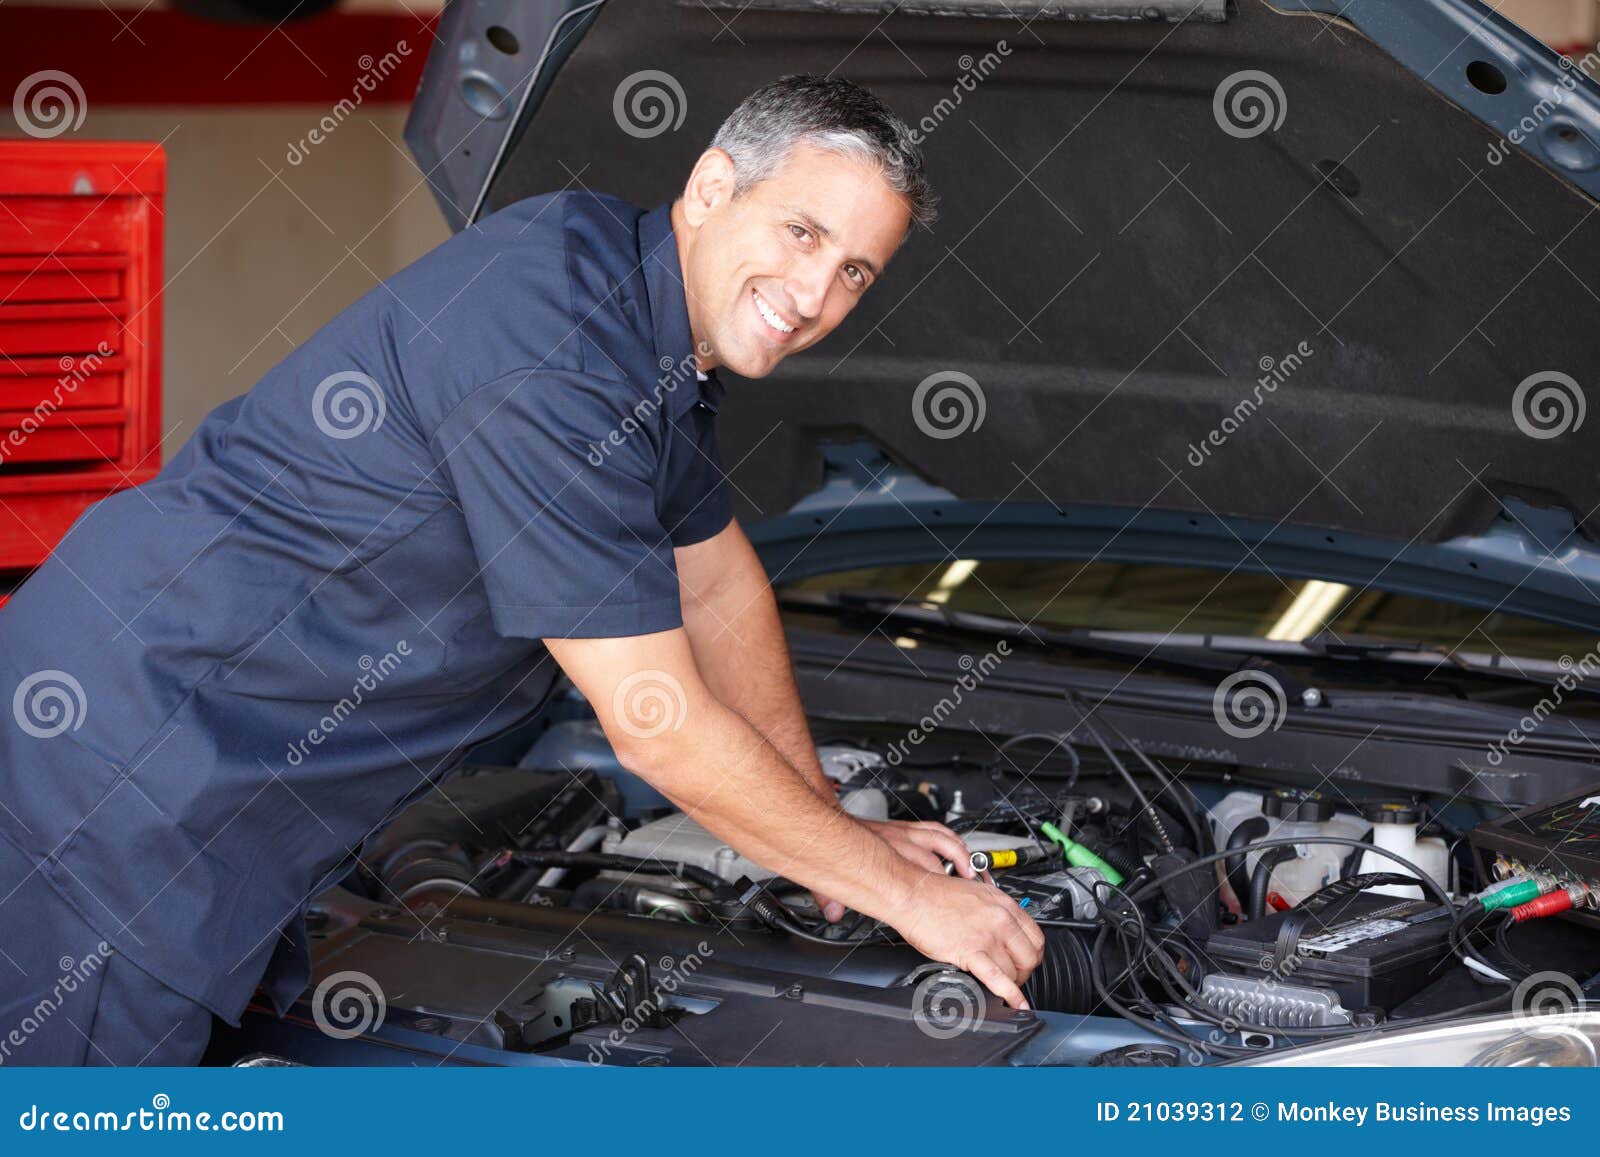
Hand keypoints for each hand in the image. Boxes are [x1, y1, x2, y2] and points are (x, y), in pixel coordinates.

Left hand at [812, 819, 974, 921]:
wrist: (833, 818)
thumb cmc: (836, 844)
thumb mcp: (831, 872)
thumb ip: (830, 896)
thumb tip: (833, 914)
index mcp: (883, 855)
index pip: (917, 877)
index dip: (934, 894)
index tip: (944, 909)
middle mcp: (899, 841)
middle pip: (937, 861)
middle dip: (954, 880)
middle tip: (966, 897)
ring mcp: (905, 832)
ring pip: (944, 841)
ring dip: (962, 858)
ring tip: (973, 875)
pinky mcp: (906, 826)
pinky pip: (937, 829)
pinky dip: (952, 840)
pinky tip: (960, 850)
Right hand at [888, 872, 1045, 1009]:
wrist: (912, 894)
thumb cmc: (935, 893)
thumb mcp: (976, 892)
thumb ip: (993, 911)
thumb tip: (1001, 929)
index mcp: (1002, 903)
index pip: (1035, 936)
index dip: (1032, 954)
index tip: (1025, 960)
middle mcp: (1000, 919)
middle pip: (1029, 956)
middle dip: (1025, 972)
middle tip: (1015, 976)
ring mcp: (987, 936)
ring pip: (1014, 970)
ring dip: (1011, 983)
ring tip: (1003, 987)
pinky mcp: (970, 951)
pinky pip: (997, 978)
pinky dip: (1010, 994)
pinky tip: (1015, 1002)